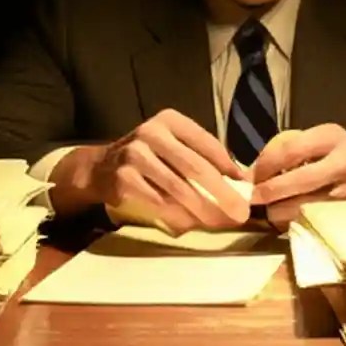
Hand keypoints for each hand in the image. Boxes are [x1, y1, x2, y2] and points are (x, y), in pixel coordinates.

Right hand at [90, 109, 250, 233]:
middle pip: (195, 166)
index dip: (229, 166)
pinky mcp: (123, 179)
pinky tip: (191, 224)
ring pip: (178, 188)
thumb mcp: (171, 146)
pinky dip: (178, 216)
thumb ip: (199, 157)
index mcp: (170, 121)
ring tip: (220, 222)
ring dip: (203, 209)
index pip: (206, 142)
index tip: (245, 186)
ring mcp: (135, 155)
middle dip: (222, 192)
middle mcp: (152, 133)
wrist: (101, 168)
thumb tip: (238, 184)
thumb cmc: (148, 158)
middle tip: (240, 212)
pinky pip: (159, 202)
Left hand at [250, 123, 345, 227]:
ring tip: (269, 208)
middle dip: (268, 192)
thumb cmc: (341, 154)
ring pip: (303, 208)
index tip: (250, 176)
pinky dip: (293, 221)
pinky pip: (312, 222)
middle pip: (297, 181)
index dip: (264, 165)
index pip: (290, 150)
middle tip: (251, 198)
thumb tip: (251, 173)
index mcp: (332, 138)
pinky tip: (287, 216)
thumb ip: (289, 148)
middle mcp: (343, 164)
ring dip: (278, 211)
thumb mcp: (320, 138)